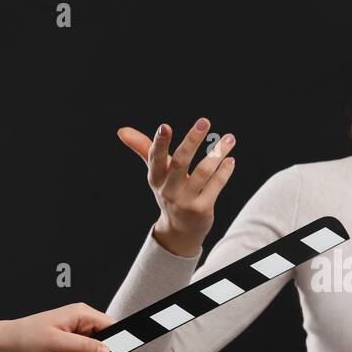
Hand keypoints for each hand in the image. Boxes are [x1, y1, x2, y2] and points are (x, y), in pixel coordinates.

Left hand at [0, 303, 123, 351]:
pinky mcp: (69, 346)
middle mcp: (79, 322)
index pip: (110, 325)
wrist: (7, 345)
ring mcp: (74, 334)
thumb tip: (105, 351)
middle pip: (105, 341)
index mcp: (80, 314)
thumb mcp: (58, 342)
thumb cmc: (25, 336)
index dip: (116, 343)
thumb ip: (84, 346)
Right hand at [117, 117, 236, 256]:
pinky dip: (224, 171)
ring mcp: (185, 201)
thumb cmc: (169, 192)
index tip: (165, 126)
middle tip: (204, 121)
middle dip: (192, 140)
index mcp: (156, 178)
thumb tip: (121, 130)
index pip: (155, 158)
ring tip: (230, 138)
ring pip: (203, 171)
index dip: (159, 143)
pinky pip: (215, 186)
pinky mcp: (202, 209)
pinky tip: (230, 160)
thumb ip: (143, 149)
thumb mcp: (156, 174)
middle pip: (180, 161)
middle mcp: (168, 190)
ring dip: (218, 153)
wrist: (180, 230)